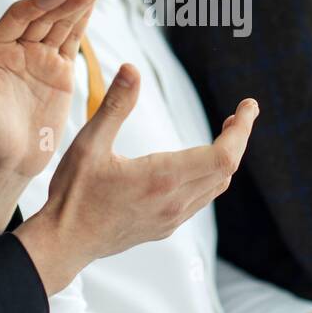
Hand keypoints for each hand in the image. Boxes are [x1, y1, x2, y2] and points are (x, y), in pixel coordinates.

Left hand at [0, 0, 107, 229]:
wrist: (10, 162)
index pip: (20, 16)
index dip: (41, 2)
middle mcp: (18, 47)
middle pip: (46, 15)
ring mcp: (41, 58)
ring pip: (62, 24)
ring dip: (80, 3)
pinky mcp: (61, 72)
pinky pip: (73, 42)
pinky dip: (85, 21)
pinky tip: (95, 1)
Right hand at [14, 64, 258, 294]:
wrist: (63, 243)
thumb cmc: (73, 194)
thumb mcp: (89, 143)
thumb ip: (115, 105)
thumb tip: (131, 69)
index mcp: (162, 178)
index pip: (223, 155)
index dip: (242, 130)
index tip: (248, 106)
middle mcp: (174, 201)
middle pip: (226, 169)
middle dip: (238, 138)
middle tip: (239, 114)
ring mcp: (171, 218)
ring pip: (216, 187)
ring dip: (226, 159)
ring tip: (225, 133)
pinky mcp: (164, 227)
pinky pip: (200, 200)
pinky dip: (211, 177)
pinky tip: (197, 165)